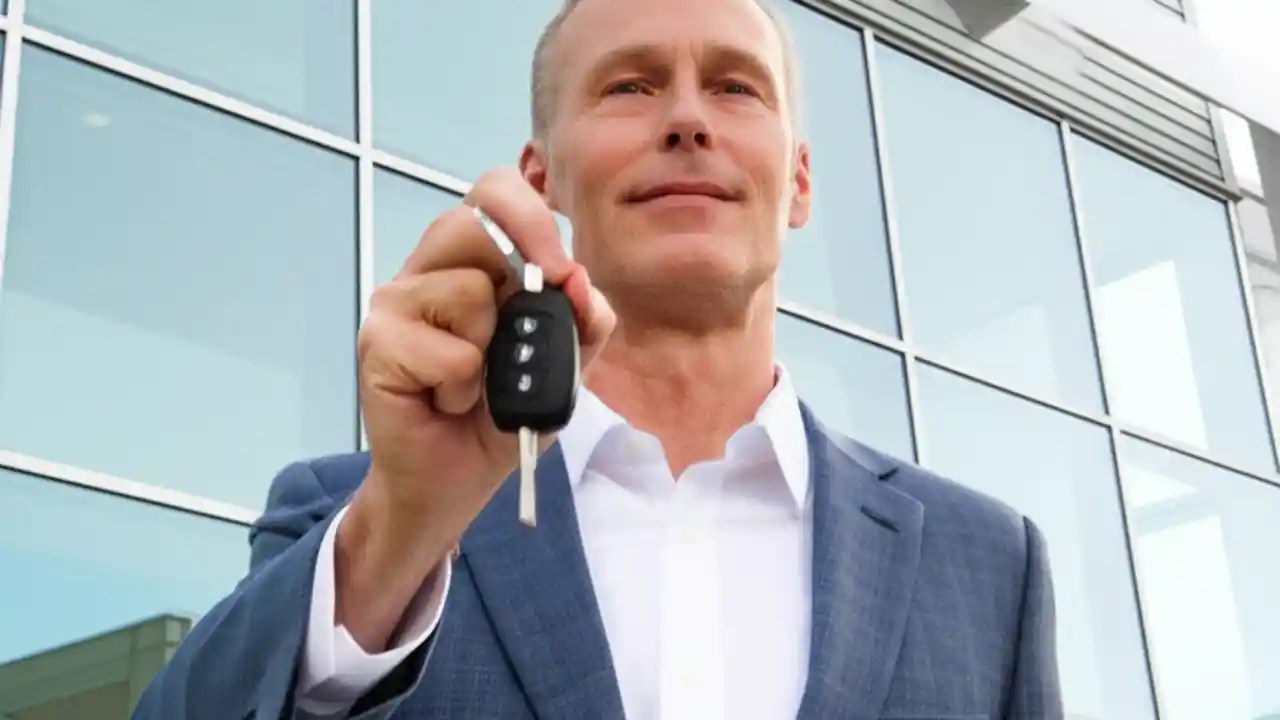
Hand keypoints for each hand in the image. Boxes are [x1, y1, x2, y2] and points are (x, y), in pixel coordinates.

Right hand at [335, 168, 614, 650]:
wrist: (456, 479)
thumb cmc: (502, 415)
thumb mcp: (565, 367)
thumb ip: (584, 321)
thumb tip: (578, 282)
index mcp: (475, 260)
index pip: (493, 193)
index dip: (528, 215)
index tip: (557, 268)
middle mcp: (430, 269)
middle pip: (469, 223)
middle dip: (517, 272)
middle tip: (524, 328)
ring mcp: (397, 303)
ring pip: (467, 293)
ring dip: (491, 354)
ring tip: (474, 383)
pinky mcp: (377, 344)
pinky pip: (450, 354)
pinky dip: (464, 389)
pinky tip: (447, 402)